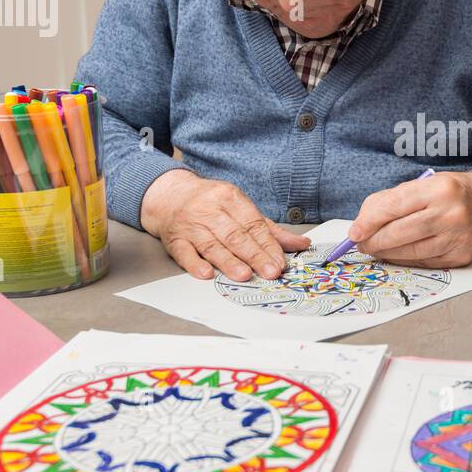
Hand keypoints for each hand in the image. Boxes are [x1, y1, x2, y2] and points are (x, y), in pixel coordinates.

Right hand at [140, 169, 309, 279]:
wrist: (169, 196)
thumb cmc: (212, 205)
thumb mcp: (241, 209)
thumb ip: (270, 230)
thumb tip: (301, 244)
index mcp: (230, 199)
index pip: (253, 224)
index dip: (268, 245)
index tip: (280, 262)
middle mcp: (210, 210)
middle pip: (235, 235)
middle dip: (254, 255)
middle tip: (270, 272)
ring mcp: (191, 225)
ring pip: (212, 245)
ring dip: (228, 261)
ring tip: (244, 275)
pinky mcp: (174, 239)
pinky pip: (184, 252)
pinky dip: (195, 264)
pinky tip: (206, 274)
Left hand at [348, 172, 471, 267]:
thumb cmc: (449, 194)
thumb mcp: (423, 185)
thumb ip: (390, 200)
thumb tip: (361, 225)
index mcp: (439, 189)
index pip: (395, 206)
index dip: (370, 221)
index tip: (355, 232)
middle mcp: (451, 213)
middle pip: (400, 233)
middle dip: (375, 241)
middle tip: (361, 244)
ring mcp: (457, 238)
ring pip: (410, 252)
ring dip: (386, 253)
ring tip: (375, 249)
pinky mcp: (460, 256)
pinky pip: (423, 262)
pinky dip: (405, 259)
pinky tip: (396, 254)